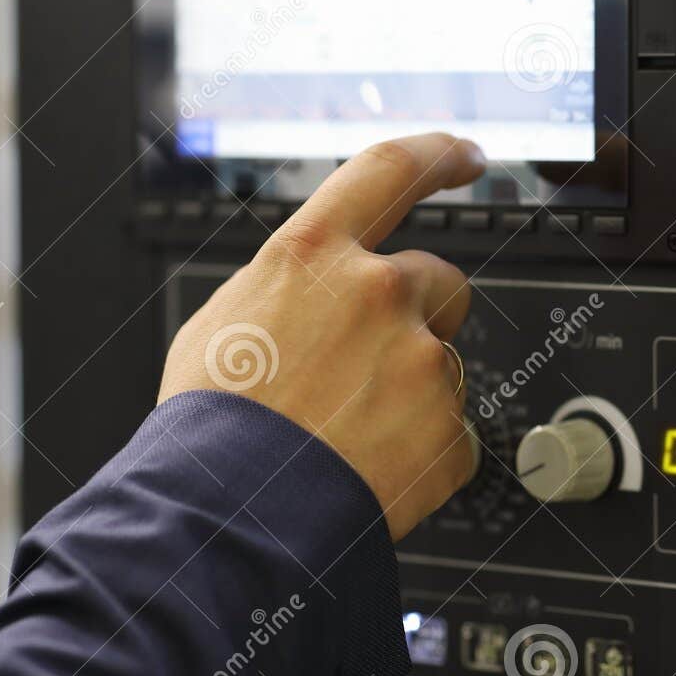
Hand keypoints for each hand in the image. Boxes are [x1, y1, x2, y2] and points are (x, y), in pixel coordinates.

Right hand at [159, 133, 485, 539]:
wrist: (227, 521)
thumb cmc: (212, 428)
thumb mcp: (224, 323)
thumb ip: (289, 288)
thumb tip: (312, 292)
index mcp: (313, 256)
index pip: (391, 169)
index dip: (435, 155)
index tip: (463, 154)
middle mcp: (377, 292)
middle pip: (438, 279)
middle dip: (418, 316)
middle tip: (369, 368)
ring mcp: (421, 360)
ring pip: (442, 363)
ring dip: (411, 392)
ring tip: (348, 436)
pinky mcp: (448, 429)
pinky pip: (449, 434)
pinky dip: (419, 454)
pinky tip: (369, 472)